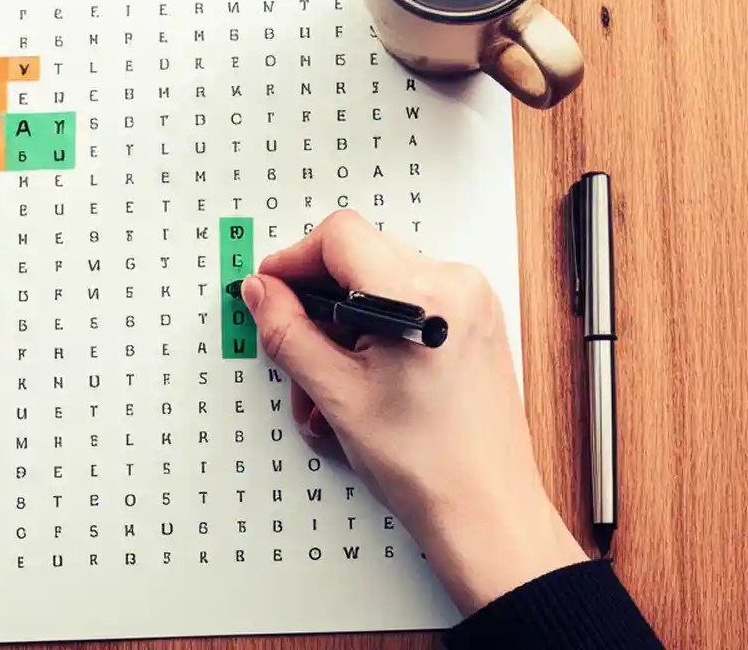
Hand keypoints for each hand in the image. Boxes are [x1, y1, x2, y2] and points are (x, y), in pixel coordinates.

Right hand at [240, 209, 586, 613]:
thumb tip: (262, 293)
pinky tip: (363, 380)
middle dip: (318, 302)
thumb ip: (289, 332)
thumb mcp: (337, 394)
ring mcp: (472, 302)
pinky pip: (408, 302)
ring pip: (379, 282)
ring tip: (331, 382)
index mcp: (425, 295)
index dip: (293, 260)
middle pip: (359, 255)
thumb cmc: (430, 466)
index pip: (339, 236)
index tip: (270, 291)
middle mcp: (457, 285)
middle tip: (297, 349)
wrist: (486, 511)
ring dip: (343, 324)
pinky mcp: (475, 321)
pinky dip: (374, 332)